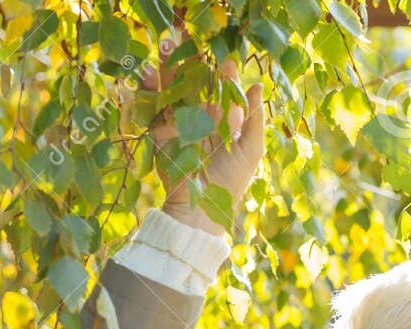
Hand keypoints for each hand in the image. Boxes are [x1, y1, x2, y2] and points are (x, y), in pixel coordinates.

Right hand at [138, 52, 265, 236]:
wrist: (201, 210)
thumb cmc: (231, 182)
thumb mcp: (250, 150)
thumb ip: (253, 118)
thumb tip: (258, 85)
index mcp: (221, 124)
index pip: (221, 93)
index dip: (222, 75)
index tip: (225, 59)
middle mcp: (199, 122)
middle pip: (193, 87)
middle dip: (188, 63)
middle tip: (185, 36)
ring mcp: (177, 128)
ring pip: (172, 93)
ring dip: (168, 71)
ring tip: (166, 47)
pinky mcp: (158, 136)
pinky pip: (155, 110)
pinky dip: (152, 92)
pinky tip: (152, 74)